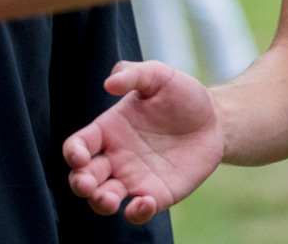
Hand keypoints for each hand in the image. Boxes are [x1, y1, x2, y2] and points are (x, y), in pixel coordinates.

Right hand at [63, 61, 224, 221]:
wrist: (214, 119)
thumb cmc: (181, 95)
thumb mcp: (159, 76)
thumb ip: (134, 74)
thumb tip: (109, 82)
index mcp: (109, 130)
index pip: (78, 145)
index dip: (73, 152)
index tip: (79, 156)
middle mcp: (115, 158)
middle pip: (83, 178)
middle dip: (80, 184)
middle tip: (88, 184)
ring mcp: (134, 179)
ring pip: (104, 199)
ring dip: (100, 203)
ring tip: (109, 199)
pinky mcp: (156, 195)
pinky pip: (137, 211)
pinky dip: (135, 212)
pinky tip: (144, 202)